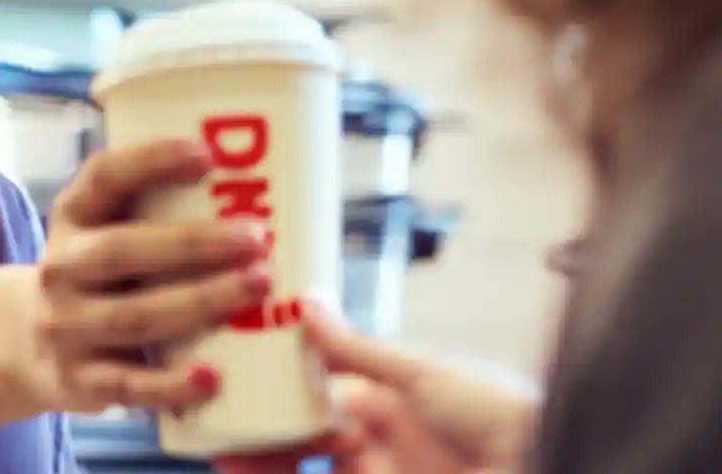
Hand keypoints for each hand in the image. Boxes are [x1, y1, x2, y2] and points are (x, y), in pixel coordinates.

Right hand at [35, 139, 271, 413]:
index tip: (206, 155)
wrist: (28, 342)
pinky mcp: (79, 380)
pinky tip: (214, 377)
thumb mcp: (106, 228)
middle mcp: (62, 267)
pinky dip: (170, 384)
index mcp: (74, 216)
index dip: (150, 162)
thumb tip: (264, 188)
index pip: (104, 178)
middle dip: (193, 244)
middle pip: (122, 251)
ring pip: (135, 316)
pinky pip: (128, 385)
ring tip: (257, 288)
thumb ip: (159, 209)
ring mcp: (66, 326)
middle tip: (257, 238)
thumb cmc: (101, 273)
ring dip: (199, 302)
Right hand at [215, 306, 539, 473]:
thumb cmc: (505, 415)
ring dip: (262, 458)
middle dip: (262, 427)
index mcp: (397, 400)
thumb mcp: (423, 372)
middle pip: (304, 434)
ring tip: (221, 449)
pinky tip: (245, 467)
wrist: (545, 465)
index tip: (241, 368)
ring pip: (302, 466)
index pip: (323, 389)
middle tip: (218, 414)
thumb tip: (308, 305)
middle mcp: (383, 443)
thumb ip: (358, 349)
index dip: (282, 382)